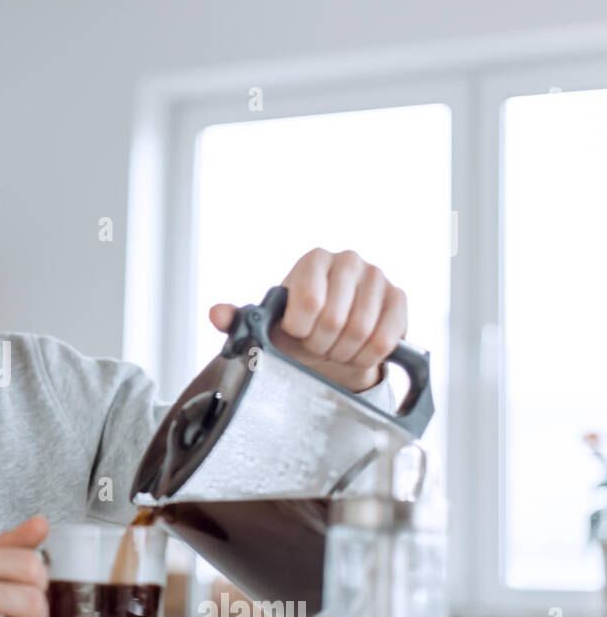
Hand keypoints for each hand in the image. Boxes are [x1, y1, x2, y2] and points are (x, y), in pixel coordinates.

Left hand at [208, 248, 406, 392]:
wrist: (331, 338)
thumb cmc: (295, 327)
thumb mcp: (266, 324)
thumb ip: (237, 319)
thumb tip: (216, 314)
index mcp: (313, 261)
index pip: (308, 302)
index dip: (301, 331)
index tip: (298, 334)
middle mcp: (348, 261)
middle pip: (335, 320)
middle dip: (321, 345)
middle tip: (317, 345)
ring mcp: (378, 277)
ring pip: (362, 332)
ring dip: (343, 352)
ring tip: (334, 348)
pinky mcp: (399, 299)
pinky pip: (385, 339)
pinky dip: (367, 356)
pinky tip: (356, 351)